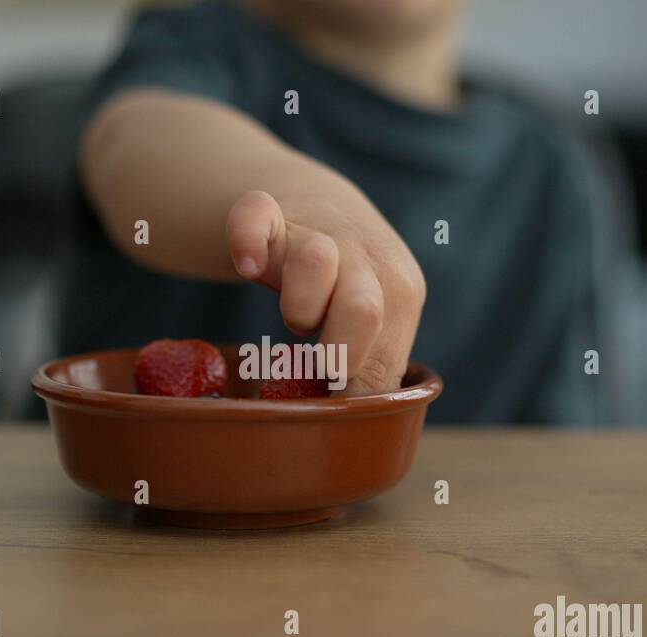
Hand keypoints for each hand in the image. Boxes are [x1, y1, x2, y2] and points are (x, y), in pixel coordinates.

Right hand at [224, 188, 425, 395]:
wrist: (307, 195)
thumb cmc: (340, 277)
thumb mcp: (372, 317)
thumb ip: (371, 364)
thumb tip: (356, 431)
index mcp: (400, 289)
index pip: (387, 358)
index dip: (355, 396)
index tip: (333, 415)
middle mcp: (365, 255)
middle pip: (365, 310)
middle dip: (339, 353)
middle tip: (320, 367)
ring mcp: (315, 228)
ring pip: (316, 262)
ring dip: (298, 305)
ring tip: (294, 318)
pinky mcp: (265, 209)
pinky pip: (254, 218)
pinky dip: (247, 242)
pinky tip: (246, 265)